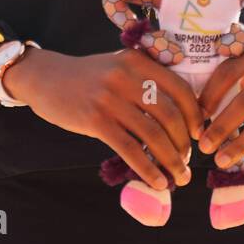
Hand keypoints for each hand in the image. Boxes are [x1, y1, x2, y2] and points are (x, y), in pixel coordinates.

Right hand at [0, 46, 202, 191]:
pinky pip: (129, 149)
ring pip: (153, 135)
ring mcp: (110, 98)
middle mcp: (127, 76)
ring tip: (179, 177)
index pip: (180, 89)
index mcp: (138, 61)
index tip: (198, 134)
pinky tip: (157, 182)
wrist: (45, 78)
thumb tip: (182, 117)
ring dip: (171, 161)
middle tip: (187, 161)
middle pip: (170, 115)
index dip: (194, 115)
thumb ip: (146, 80)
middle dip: (184, 143)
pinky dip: (148, 169)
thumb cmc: (88, 77)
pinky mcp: (95, 120)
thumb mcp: (119, 66)